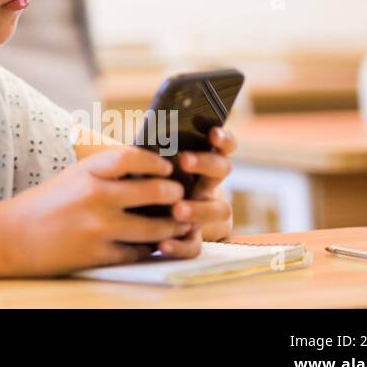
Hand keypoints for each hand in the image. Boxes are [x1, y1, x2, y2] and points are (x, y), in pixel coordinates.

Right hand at [0, 146, 190, 275]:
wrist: (12, 237)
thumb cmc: (46, 203)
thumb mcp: (74, 177)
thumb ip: (106, 173)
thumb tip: (148, 170)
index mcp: (87, 172)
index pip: (131, 157)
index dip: (155, 161)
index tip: (167, 167)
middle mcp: (95, 197)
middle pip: (153, 191)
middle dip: (173, 194)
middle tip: (179, 195)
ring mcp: (98, 228)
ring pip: (154, 228)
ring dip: (171, 225)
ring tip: (177, 222)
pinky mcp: (98, 255)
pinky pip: (138, 252)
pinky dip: (150, 248)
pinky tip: (153, 243)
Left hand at [156, 126, 236, 256]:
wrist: (142, 212)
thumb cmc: (145, 175)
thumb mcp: (149, 159)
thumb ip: (154, 144)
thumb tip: (147, 121)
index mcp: (201, 162)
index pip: (223, 146)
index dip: (223, 139)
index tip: (212, 132)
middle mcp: (207, 185)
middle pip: (222, 170)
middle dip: (206, 163)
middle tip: (185, 160)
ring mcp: (203, 211)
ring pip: (219, 210)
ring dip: (199, 208)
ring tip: (177, 210)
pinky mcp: (192, 237)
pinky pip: (194, 245)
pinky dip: (179, 246)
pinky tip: (163, 245)